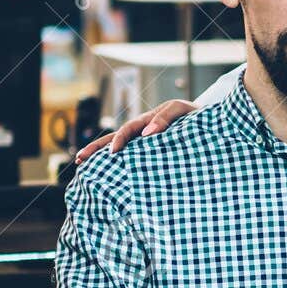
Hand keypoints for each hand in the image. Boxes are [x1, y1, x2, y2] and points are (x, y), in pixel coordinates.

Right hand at [75, 100, 199, 162]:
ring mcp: (143, 142)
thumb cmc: (194, 118)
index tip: (113, 153)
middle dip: (96, 148)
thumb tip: (146, 134)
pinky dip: (114, 165)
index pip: (128, 129)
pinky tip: (103, 176)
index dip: (120, 139)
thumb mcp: (182, 111)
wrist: (206, 125)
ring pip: (117, 147)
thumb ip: (166, 118)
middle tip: (80, 158)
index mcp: (148, 121)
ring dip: (99, 155)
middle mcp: (141, 131)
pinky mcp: (147, 154)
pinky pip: (128, 159)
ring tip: (81, 163)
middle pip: (114, 138)